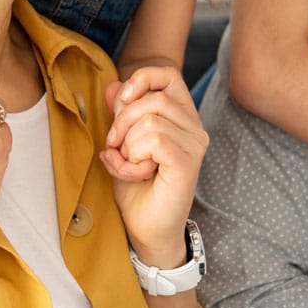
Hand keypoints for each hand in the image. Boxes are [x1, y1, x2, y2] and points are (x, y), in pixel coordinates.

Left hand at [101, 66, 207, 265]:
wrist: (146, 231)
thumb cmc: (137, 189)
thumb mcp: (122, 144)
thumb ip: (119, 114)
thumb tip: (111, 85)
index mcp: (183, 117)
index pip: (168, 75)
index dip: (141, 79)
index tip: (121, 103)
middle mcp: (195, 128)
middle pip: (154, 98)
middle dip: (122, 121)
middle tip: (115, 147)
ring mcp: (194, 145)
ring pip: (150, 119)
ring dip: (126, 144)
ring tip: (127, 164)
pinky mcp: (187, 163)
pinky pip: (154, 140)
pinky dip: (133, 156)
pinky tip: (136, 172)